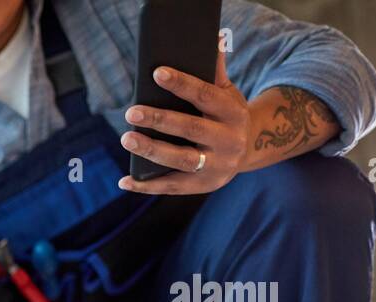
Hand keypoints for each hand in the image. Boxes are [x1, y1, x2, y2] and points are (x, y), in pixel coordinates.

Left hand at [118, 49, 249, 194]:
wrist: (250, 149)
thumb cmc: (228, 115)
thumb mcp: (228, 94)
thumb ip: (216, 71)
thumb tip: (212, 39)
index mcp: (233, 113)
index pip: (205, 96)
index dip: (182, 84)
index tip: (157, 73)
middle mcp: (228, 141)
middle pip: (191, 129)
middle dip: (160, 120)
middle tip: (131, 111)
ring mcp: (216, 166)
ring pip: (181, 160)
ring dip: (151, 150)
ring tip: (126, 138)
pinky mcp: (202, 186)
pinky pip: (171, 187)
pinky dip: (146, 185)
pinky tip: (124, 181)